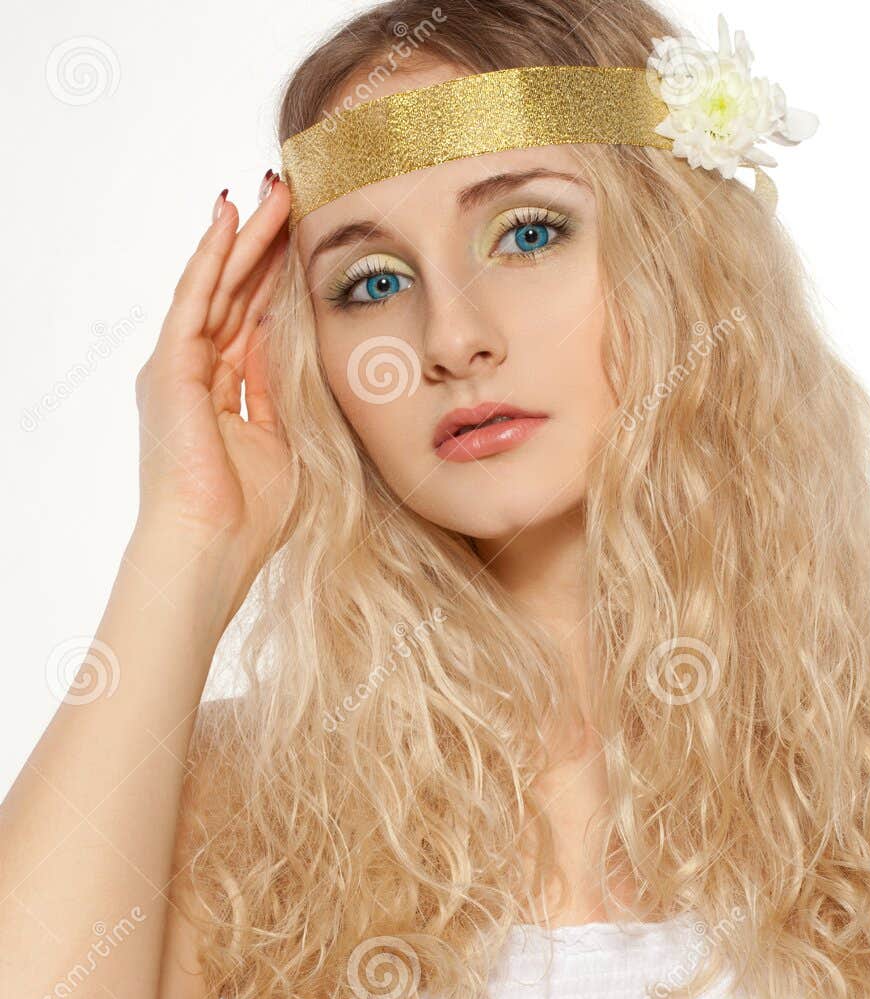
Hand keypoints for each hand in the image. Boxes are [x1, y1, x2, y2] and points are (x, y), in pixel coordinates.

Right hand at [133, 175, 296, 631]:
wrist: (208, 552)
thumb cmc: (250, 523)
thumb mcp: (287, 448)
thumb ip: (292, 401)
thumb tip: (317, 360)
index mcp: (226, 399)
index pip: (255, 324)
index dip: (281, 283)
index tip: (308, 244)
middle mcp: (196, 377)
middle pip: (237, 297)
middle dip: (264, 249)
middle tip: (292, 196)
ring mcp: (177, 370)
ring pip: (218, 287)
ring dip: (245, 238)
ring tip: (273, 192)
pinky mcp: (168, 368)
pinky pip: (195, 298)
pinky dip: (212, 254)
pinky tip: (230, 215)